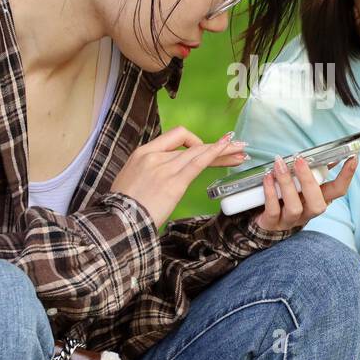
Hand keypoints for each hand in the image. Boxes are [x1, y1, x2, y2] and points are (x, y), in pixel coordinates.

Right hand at [111, 127, 248, 228]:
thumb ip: (147, 176)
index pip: (175, 137)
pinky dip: (216, 153)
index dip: (194, 142)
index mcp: (142, 153)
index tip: (204, 152)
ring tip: (242, 150)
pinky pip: (198, 162)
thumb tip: (158, 182)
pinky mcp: (174, 182)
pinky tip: (229, 148)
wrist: (117, 222)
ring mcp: (164, 168)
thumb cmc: (121, 210)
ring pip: (199, 151)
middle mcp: (154, 155)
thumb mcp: (128, 184)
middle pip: (192, 145)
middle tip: (236, 147)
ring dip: (224, 151)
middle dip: (216, 147)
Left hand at [254, 153, 359, 232]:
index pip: (338, 191)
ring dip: (287, 184)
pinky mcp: (272, 224)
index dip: (346, 176)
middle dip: (309, 181)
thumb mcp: (300, 184)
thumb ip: (313, 171)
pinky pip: (273, 210)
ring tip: (279, 164)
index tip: (352, 158)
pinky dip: (270, 192)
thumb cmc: (284, 197)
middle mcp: (307, 213)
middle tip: (300, 160)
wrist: (261, 220)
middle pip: (318, 204)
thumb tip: (329, 154)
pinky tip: (267, 177)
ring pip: (294, 207)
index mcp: (317, 200)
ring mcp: (290, 221)